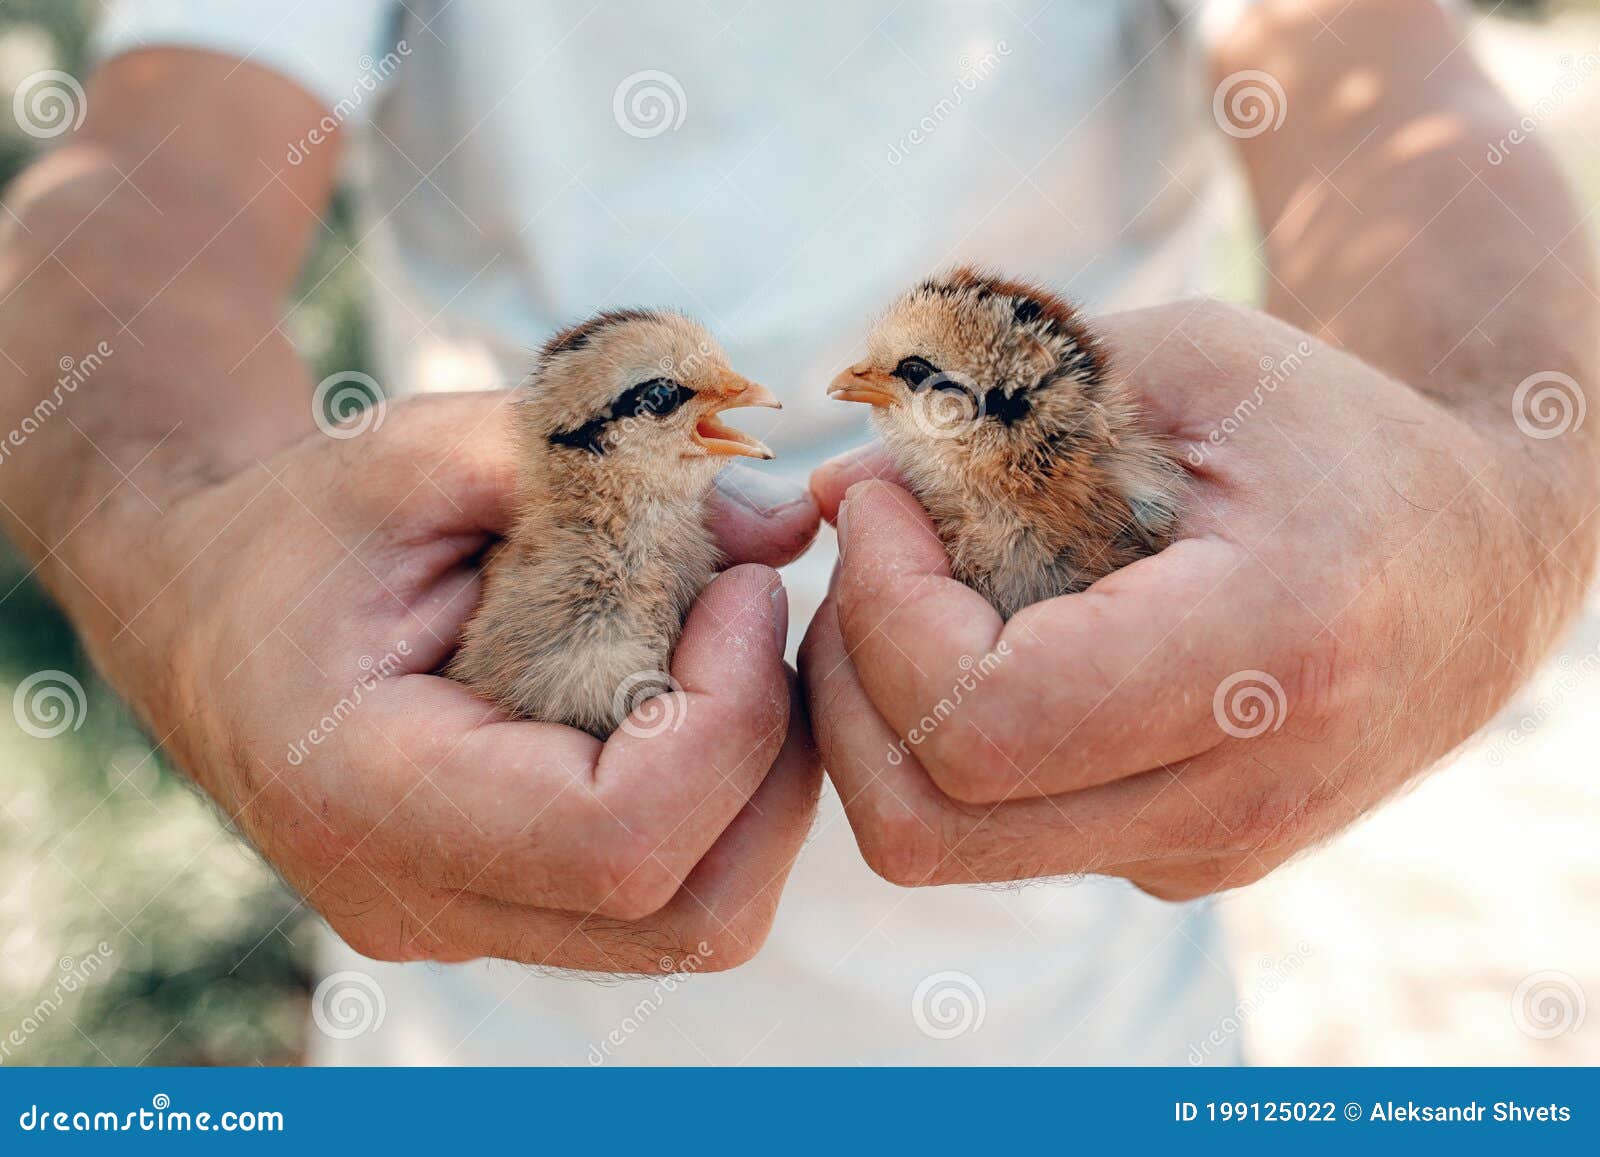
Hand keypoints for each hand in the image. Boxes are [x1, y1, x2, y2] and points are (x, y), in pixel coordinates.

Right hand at [67, 391, 821, 968]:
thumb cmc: (303, 521)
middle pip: (688, 913)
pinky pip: (669, 899)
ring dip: (758, 781)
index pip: (613, 839)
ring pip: (700, 922)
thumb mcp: (429, 453)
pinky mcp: (506, 910)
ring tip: (726, 646)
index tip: (746, 587)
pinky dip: (724, 797)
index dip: (725, 716)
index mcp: (365, 797)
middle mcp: (419, 900)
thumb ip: (604, 474)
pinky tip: (694, 688)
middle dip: (768, 757)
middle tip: (754, 612)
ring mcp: (467, 922)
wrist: (200, 602)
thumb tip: (787, 528)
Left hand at [801, 299, 1582, 899]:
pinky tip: (975, 639)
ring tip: (901, 594)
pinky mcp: (1179, 866)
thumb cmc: (1326, 429)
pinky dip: (936, 744)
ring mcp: (1208, 854)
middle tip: (861, 560)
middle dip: (843, 684)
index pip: (980, 717)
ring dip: (873, 720)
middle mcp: (1241, 796)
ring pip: (939, 844)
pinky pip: (995, 833)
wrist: (1479, 556)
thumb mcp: (1176, 362)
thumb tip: (828, 496)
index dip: (882, 607)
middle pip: (926, 825)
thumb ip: (992, 414)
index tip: (879, 502)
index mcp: (1269, 652)